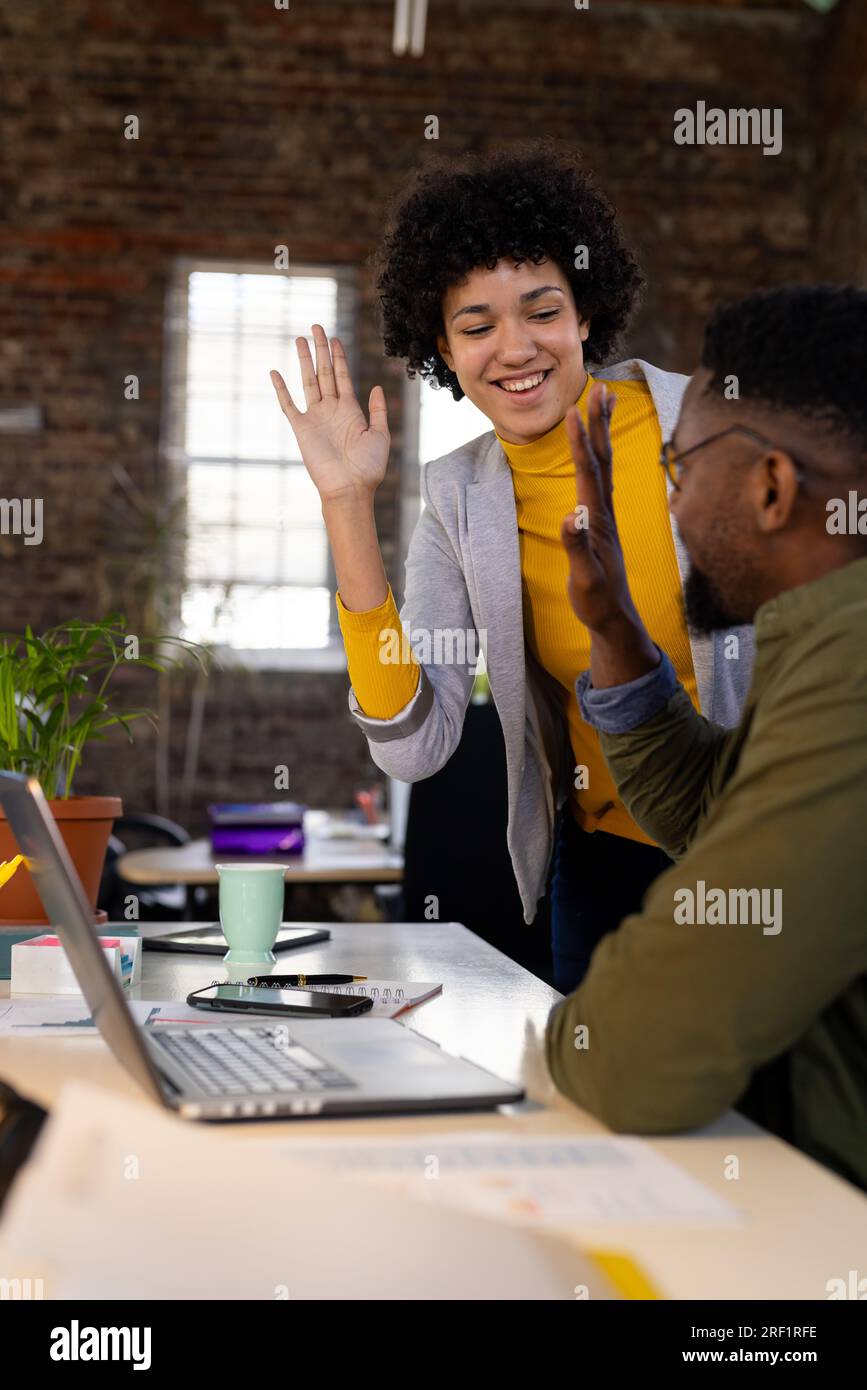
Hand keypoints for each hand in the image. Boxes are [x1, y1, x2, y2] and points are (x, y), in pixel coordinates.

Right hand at [270, 326, 389, 502]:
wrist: (349, 488)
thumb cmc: (368, 468)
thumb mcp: (380, 435)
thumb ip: (377, 410)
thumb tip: (376, 387)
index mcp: (350, 410)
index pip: (342, 376)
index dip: (338, 356)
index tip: (335, 338)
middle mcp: (331, 410)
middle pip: (324, 372)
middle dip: (321, 349)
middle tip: (316, 327)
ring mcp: (315, 417)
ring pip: (307, 381)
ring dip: (304, 360)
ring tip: (299, 339)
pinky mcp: (301, 429)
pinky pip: (288, 405)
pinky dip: (281, 389)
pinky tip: (274, 372)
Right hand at [559, 384, 637, 631]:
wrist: (615, 618)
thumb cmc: (597, 601)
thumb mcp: (585, 579)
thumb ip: (577, 547)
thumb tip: (571, 517)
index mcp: (597, 519)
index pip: (587, 472)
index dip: (579, 441)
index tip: (573, 410)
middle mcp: (604, 511)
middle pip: (602, 458)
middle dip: (600, 423)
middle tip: (599, 388)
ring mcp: (605, 516)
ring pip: (605, 465)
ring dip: (603, 432)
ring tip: (604, 404)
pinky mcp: (602, 522)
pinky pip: (600, 478)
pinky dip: (598, 454)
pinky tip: (595, 449)